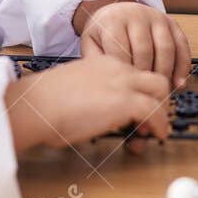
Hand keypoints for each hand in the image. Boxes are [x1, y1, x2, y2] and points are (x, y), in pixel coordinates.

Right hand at [3, 55, 170, 150]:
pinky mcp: (126, 101)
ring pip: (160, 90)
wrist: (36, 105)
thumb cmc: (44, 104)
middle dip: (159, 99)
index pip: (135, 74)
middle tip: (152, 120)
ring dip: (162, 112)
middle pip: (154, 78)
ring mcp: (122, 82)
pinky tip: (157, 135)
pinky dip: (161, 124)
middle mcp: (116, 68)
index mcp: (102, 62)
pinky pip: (155, 111)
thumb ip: (90, 96)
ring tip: (155, 130)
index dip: (141, 94)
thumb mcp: (73, 91)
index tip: (138, 112)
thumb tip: (95, 114)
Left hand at [73, 0, 191, 88]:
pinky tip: (179, 83)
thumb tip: (105, 87)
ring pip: (166, 48)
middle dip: (145, 77)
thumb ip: (96, 62)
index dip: (125, 75)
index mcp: (113, 21)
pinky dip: (183, 66)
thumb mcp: (91, 44)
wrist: (116, 11)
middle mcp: (136, 15)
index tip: (126, 94)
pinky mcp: (171, 22)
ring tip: (160, 92)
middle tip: (144, 97)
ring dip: (165, 73)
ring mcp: (156, 17)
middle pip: (145, 51)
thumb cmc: (104, 33)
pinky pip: (182, 44)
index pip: (121, 50)